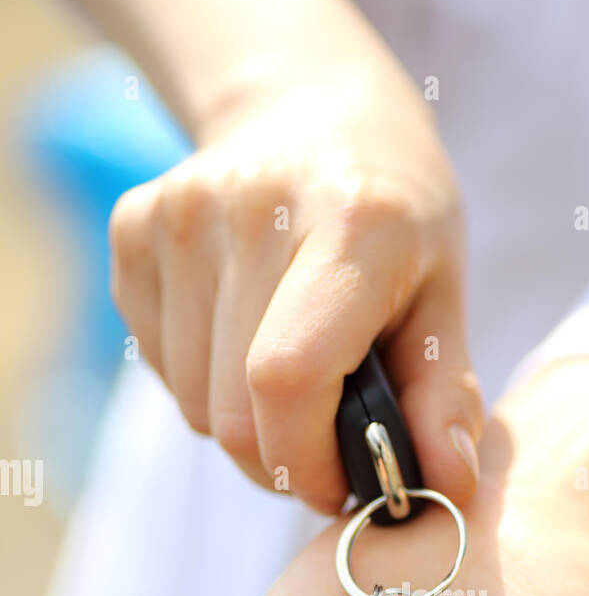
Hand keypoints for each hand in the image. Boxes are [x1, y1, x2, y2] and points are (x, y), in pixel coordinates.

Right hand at [109, 58, 481, 507]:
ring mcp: (179, 214)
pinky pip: (160, 368)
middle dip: (280, 460)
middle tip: (322, 443)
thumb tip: (449, 485)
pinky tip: (242, 338)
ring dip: (242, 425)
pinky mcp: (133, 230)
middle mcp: (252, 208)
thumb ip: (445, 395)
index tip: (337, 482)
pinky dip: (203, 384)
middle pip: (233, 414)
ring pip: (192, 404)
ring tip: (290, 379)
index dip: (305, 460)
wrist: (312, 109)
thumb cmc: (394, 222)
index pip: (287, 378)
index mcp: (351, 225)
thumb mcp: (444, 297)